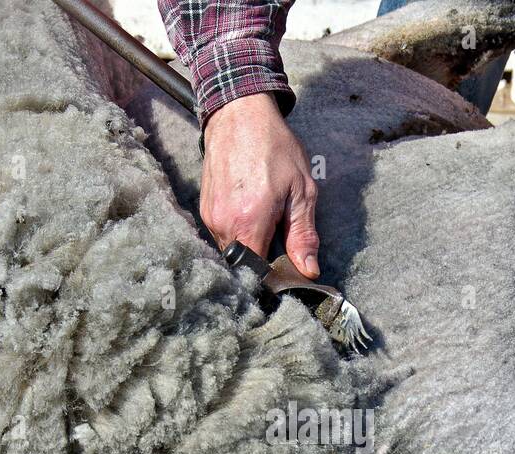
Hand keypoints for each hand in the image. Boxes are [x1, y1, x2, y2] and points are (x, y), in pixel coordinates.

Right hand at [201, 93, 319, 277]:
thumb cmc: (274, 148)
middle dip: (262, 261)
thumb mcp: (302, 191)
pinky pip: (223, 234)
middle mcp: (223, 223)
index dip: (273, 277)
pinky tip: (252, 210)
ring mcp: (210, 216)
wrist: (240, 114)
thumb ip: (303, 235)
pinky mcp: (205, 208)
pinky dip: (239, 231)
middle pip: (243, 264)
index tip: (287, 270)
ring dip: (250, 244)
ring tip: (266, 218)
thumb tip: (309, 270)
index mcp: (249, 221)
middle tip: (281, 240)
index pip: (256, 273)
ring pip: (232, 250)